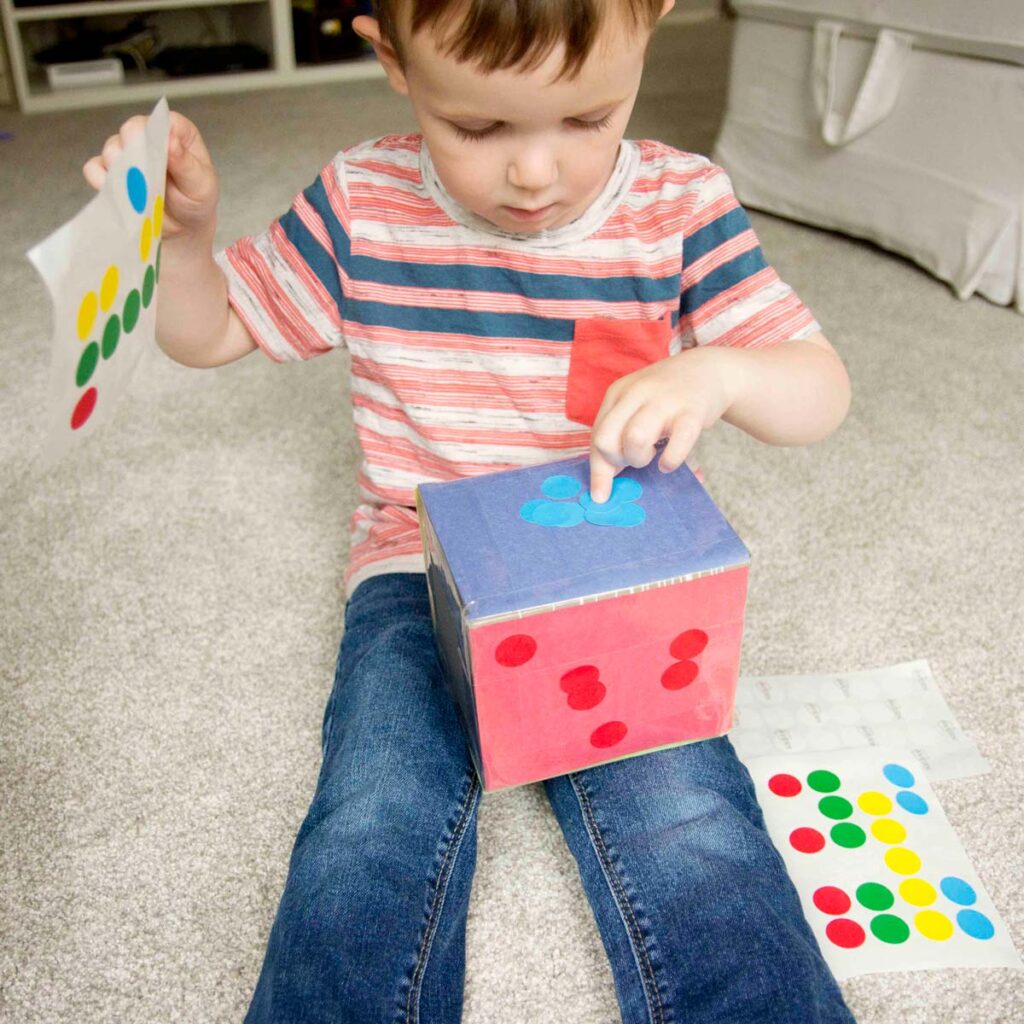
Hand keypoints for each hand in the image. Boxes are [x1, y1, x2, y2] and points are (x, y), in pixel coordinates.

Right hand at [82, 111, 218, 243]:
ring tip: (142, 194)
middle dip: (138, 155)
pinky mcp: (109, 172)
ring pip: (111, 150)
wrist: (182, 231)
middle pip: (131, 130)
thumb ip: (187, 164)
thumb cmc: (196, 203)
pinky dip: (104, 184)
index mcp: (176, 133)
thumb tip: (170, 141)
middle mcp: (148, 137)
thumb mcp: (201, 186)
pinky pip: (94, 170)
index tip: (162, 158)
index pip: (162, 121)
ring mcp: (126, 153)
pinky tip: (122, 198)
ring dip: (124, 173)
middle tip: (150, 179)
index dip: (159, 137)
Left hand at [588, 346, 738, 502]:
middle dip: (616, 461)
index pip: (596, 437)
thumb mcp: (636, 407)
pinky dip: (670, 460)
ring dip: (639, 458)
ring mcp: (664, 401)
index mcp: (618, 393)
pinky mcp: (692, 411)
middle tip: (634, 459)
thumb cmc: (666, 399)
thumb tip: (604, 488)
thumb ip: (618, 437)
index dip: (598, 471)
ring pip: (634, 439)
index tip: (601, 496)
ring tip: (651, 455)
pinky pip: (678, 442)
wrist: (708, 369)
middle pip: (605, 439)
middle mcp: (636, 393)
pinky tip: (668, 462)